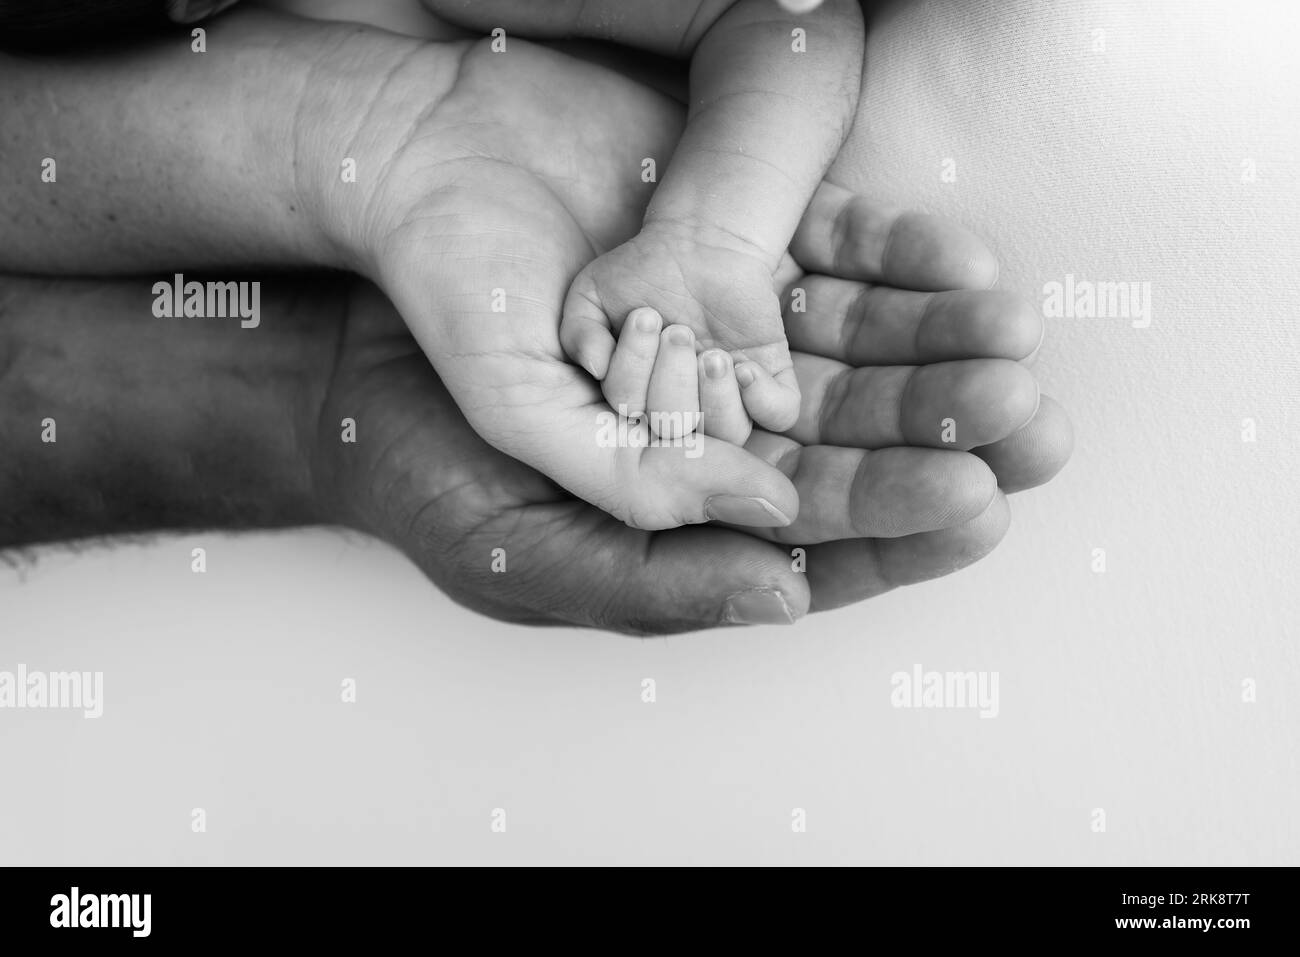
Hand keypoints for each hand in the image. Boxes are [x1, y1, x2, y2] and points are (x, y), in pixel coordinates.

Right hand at [315, 259, 1068, 631]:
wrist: (345, 353)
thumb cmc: (426, 476)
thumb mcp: (525, 554)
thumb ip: (658, 580)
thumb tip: (789, 592)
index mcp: (695, 527)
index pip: (824, 539)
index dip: (902, 525)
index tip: (974, 503)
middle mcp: (725, 439)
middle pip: (861, 440)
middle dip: (946, 434)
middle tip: (1029, 419)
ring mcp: (721, 347)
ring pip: (855, 348)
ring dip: (935, 343)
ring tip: (1010, 331)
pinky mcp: (707, 263)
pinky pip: (812, 257)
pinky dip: (878, 255)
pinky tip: (944, 257)